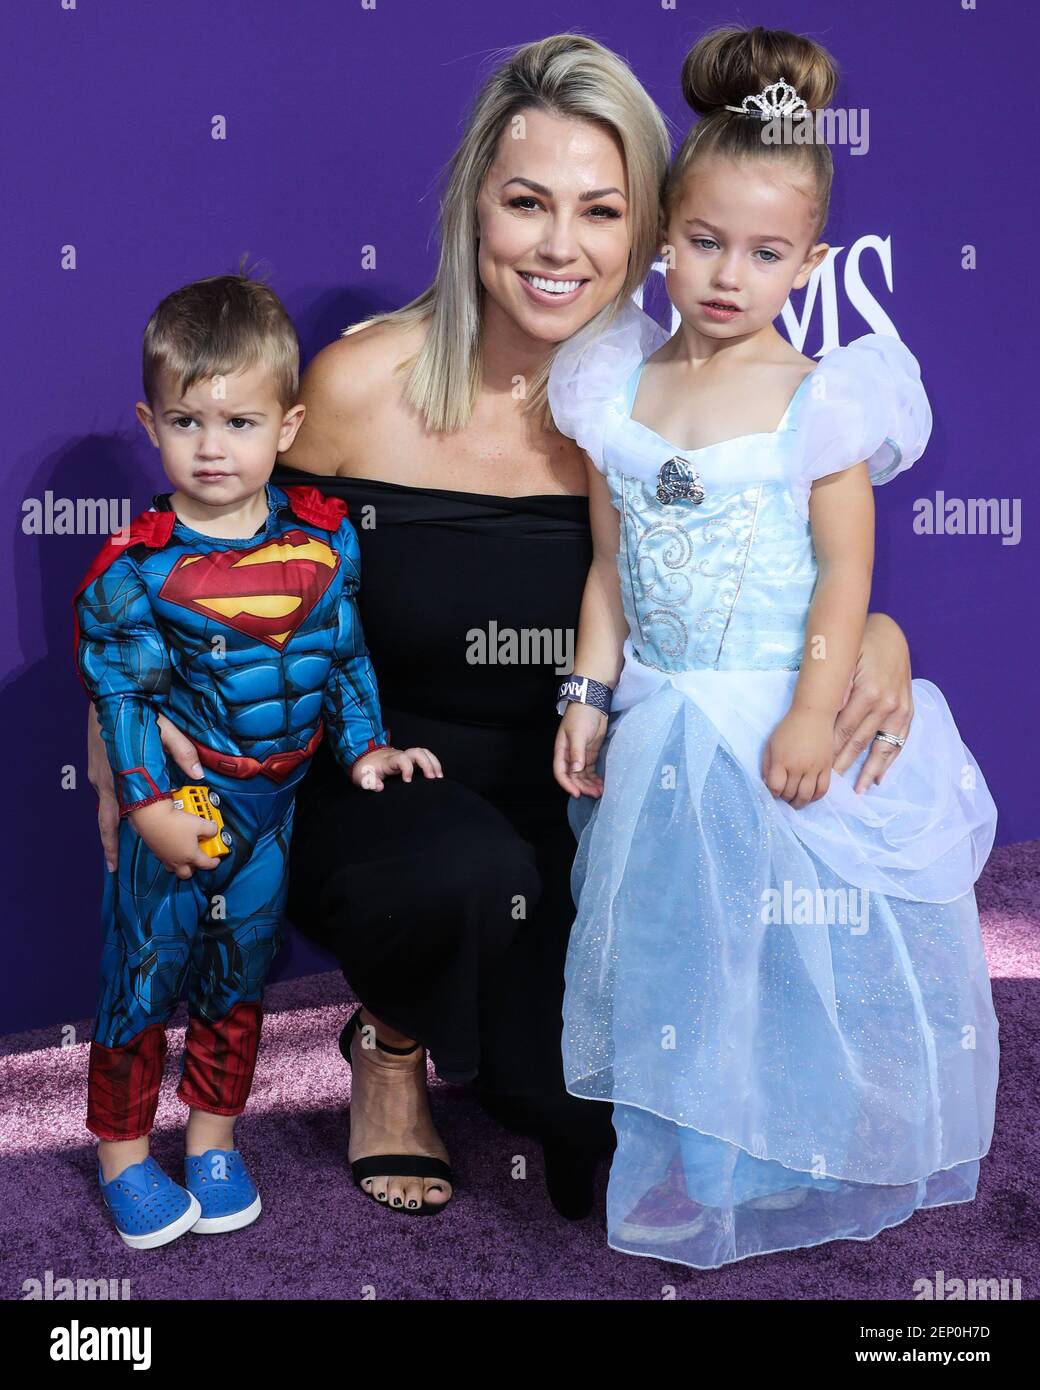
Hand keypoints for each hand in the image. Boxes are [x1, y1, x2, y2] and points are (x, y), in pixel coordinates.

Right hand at [87, 706, 204, 871]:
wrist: (109, 688)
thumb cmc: (135, 707)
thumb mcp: (163, 727)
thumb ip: (181, 750)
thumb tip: (198, 773)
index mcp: (118, 775)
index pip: (114, 817)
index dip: (113, 841)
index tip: (113, 863)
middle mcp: (105, 779)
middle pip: (105, 819)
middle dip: (109, 843)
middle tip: (111, 865)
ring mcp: (99, 773)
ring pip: (106, 807)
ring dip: (113, 826)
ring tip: (119, 845)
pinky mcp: (98, 766)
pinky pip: (106, 794)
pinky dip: (113, 807)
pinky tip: (123, 811)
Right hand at [127, 800, 220, 878]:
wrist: (152, 818)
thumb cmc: (176, 823)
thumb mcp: (199, 823)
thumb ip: (210, 828)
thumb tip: (213, 830)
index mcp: (190, 856)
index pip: (205, 864)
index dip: (213, 863)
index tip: (216, 860)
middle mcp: (177, 860)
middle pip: (186, 874)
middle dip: (193, 869)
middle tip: (198, 860)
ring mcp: (164, 857)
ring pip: (173, 869)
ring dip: (179, 865)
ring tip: (184, 856)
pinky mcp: (155, 851)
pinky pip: (164, 859)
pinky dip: (169, 856)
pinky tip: (172, 847)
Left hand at [351, 745, 441, 790]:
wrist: (366, 759)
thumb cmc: (366, 769)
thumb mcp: (362, 777)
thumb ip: (369, 782)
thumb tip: (380, 786)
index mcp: (389, 761)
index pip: (402, 759)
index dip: (407, 768)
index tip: (408, 781)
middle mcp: (400, 756)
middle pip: (418, 752)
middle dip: (427, 764)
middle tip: (432, 778)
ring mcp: (406, 757)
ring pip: (424, 753)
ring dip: (433, 763)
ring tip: (439, 777)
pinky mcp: (410, 760)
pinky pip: (424, 757)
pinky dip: (433, 764)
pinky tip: (437, 775)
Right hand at [553, 703, 607, 798]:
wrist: (593, 705)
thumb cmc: (581, 717)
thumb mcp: (578, 734)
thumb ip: (577, 752)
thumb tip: (575, 770)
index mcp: (562, 751)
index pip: (561, 772)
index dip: (567, 784)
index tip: (577, 793)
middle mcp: (570, 756)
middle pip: (573, 777)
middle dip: (582, 786)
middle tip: (594, 794)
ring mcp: (581, 756)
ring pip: (583, 776)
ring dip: (589, 785)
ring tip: (600, 792)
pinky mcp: (590, 754)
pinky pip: (591, 771)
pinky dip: (595, 779)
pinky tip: (601, 784)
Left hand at [763, 707, 833, 808]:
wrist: (813, 715)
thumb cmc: (788, 729)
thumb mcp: (771, 744)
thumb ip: (767, 765)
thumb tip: (766, 784)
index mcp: (781, 760)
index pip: (775, 787)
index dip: (772, 793)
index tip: (773, 791)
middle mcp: (798, 766)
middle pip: (790, 793)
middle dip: (785, 799)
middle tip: (784, 797)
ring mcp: (814, 768)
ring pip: (806, 795)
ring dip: (800, 803)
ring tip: (795, 802)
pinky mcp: (827, 767)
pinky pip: (823, 789)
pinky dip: (816, 797)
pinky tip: (810, 796)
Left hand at [833, 612, 913, 792]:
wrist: (889, 633)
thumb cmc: (860, 644)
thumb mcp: (845, 659)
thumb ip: (839, 687)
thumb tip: (831, 714)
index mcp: (869, 691)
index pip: (842, 730)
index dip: (828, 750)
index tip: (816, 767)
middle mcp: (887, 704)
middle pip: (858, 742)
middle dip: (841, 764)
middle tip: (827, 784)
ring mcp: (901, 709)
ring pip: (880, 747)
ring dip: (867, 770)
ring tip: (857, 791)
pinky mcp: (908, 710)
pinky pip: (899, 741)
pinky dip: (889, 761)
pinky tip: (879, 777)